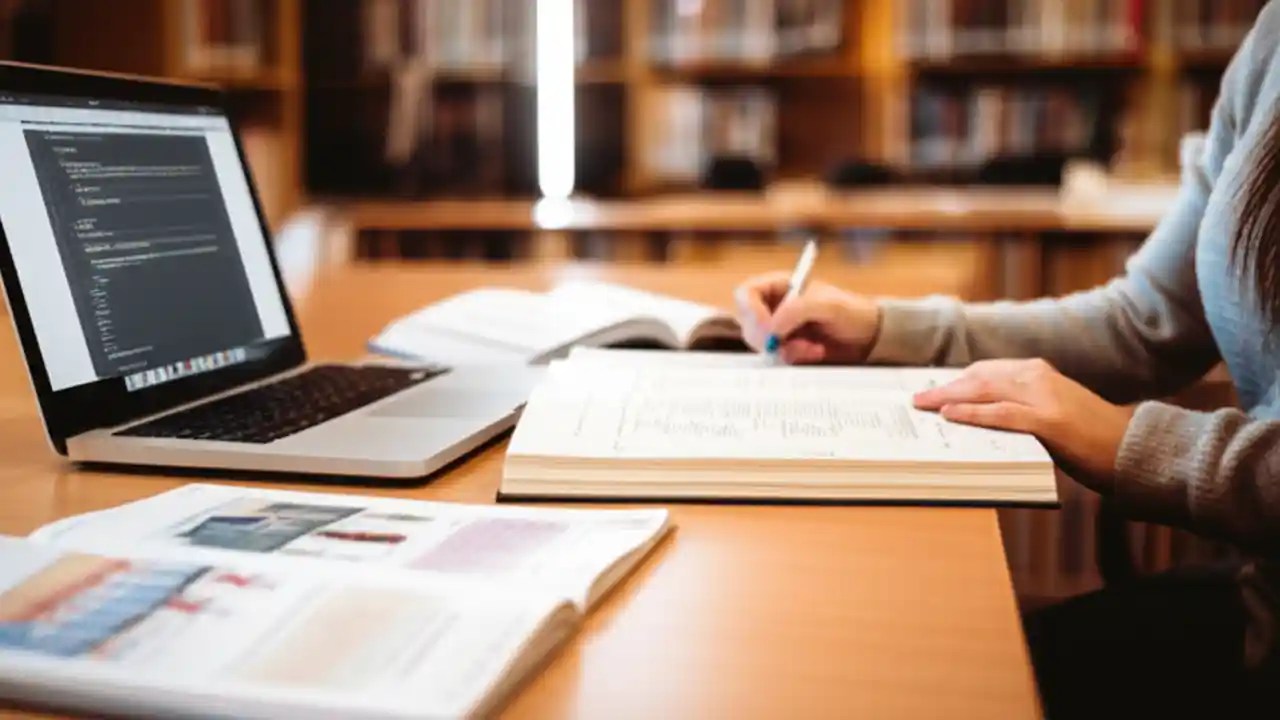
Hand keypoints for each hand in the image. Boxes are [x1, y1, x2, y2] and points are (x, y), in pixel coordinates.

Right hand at [733, 271, 881, 364]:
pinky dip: (793, 357)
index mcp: (780, 286)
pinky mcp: (786, 348)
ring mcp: (779, 329)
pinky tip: (814, 351)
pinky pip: (776, 358)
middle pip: (747, 323)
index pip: (746, 294)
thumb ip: (797, 310)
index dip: (750, 311)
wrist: (869, 337)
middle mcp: (774, 307)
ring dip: (784, 349)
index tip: (768, 328)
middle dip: (766, 337)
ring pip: (760, 344)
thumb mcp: (828, 305)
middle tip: (784, 343)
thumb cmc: (852, 312)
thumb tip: (771, 328)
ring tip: (810, 347)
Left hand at [912, 359, 1135, 480]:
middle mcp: (1037, 376)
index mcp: (1037, 371)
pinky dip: (973, 413)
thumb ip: (1017, 406)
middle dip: (945, 388)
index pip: (985, 370)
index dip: (956, 380)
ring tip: (924, 406)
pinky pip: (1001, 414)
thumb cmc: (1088, 436)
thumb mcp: (1049, 411)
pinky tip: (951, 415)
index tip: (932, 389)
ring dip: (949, 398)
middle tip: (918, 399)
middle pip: (978, 377)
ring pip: (984, 390)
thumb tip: (974, 414)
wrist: (1130, 447)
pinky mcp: (1048, 420)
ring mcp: (1043, 396)